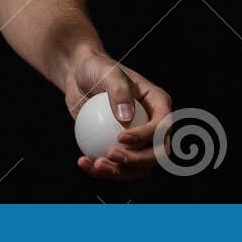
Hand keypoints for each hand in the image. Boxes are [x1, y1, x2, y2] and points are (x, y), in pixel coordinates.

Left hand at [66, 51, 172, 180]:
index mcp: (158, 104)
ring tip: (96, 164)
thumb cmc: (97, 69)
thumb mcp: (108, 72)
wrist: (79, 77)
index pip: (163, 126)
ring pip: (138, 167)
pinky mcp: (120, 148)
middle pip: (157, 153)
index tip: (121, 137)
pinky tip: (84, 163)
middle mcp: (153, 125)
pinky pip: (116, 166)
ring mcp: (138, 140)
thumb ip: (118, 91)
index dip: (146, 137)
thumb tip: (126, 119)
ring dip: (119, 172)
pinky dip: (102, 170)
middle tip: (110, 155)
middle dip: (137, 161)